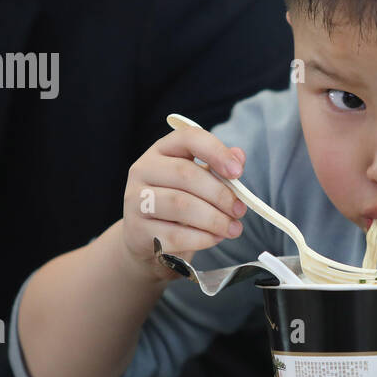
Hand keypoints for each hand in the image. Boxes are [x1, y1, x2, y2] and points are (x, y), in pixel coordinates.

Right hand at [119, 124, 248, 278]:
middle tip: (240, 210)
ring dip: (214, 219)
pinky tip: (215, 238)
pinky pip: (175, 234)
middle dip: (220, 194)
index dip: (216, 152)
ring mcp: (135, 200)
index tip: (238, 172)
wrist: (147, 237)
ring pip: (180, 205)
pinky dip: (202, 238)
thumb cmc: (178, 202)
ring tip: (233, 228)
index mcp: (162, 150)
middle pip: (185, 174)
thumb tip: (239, 156)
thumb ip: (218, 168)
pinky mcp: (137, 230)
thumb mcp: (198, 180)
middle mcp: (143, 169)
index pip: (188, 138)